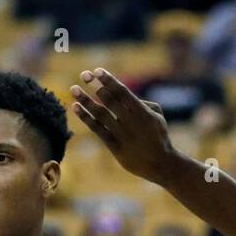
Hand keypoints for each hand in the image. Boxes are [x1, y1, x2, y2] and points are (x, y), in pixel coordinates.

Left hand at [70, 68, 176, 183]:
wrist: (161, 165)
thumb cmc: (159, 137)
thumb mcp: (157, 116)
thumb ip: (142, 102)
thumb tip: (124, 94)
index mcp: (143, 112)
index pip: (123, 92)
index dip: (109, 80)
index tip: (97, 70)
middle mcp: (132, 122)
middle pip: (110, 101)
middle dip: (96, 86)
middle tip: (84, 74)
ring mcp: (123, 135)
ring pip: (101, 115)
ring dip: (86, 101)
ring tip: (73, 89)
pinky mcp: (115, 148)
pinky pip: (98, 130)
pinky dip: (86, 118)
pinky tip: (75, 108)